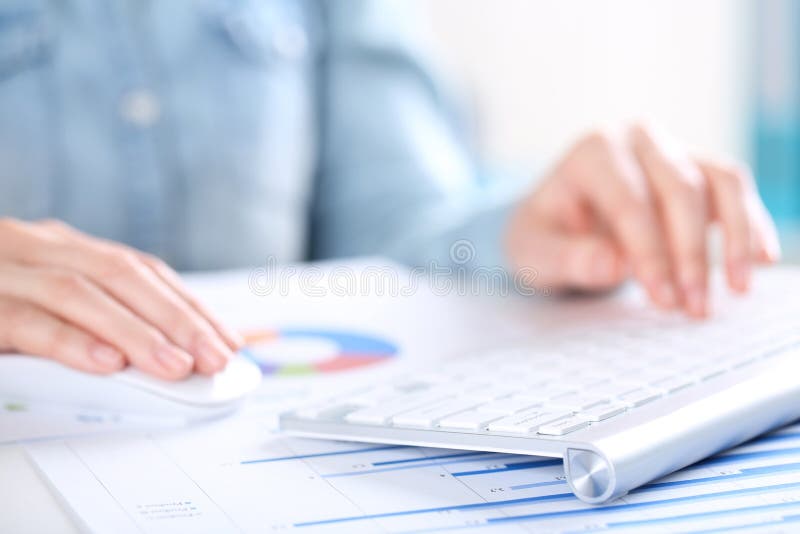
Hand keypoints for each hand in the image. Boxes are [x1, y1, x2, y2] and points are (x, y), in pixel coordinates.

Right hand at [0, 219, 242, 378]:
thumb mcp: (43, 293)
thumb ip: (93, 312)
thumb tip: (165, 347)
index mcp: (60, 246)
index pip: (142, 269)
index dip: (189, 303)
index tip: (228, 336)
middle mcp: (35, 248)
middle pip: (123, 275)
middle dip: (177, 317)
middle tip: (216, 356)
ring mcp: (2, 271)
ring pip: (80, 293)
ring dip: (135, 331)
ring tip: (176, 367)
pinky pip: (25, 320)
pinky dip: (70, 341)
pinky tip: (108, 364)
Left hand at [505, 123, 780, 316]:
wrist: (556, 219)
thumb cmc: (545, 233)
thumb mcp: (534, 251)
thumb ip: (565, 258)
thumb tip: (612, 265)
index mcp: (592, 152)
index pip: (631, 202)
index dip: (650, 253)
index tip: (663, 298)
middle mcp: (636, 138)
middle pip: (681, 190)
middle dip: (691, 254)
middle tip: (695, 307)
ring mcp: (671, 148)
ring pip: (719, 182)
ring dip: (735, 238)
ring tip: (738, 288)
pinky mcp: (696, 167)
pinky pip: (733, 189)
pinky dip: (751, 223)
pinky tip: (761, 260)